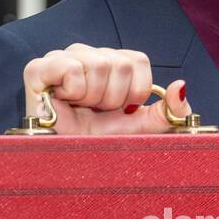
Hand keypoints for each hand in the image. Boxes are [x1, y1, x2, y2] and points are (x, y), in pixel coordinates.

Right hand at [22, 44, 190, 134]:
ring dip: (93, 98)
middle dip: (113, 99)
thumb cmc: (100, 143)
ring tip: (80, 109)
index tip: (121, 110)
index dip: (135, 91)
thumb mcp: (141, 129)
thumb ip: (167, 111)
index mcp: (112, 63)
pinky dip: (73, 91)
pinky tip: (63, 102)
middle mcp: (88, 54)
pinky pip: (70, 68)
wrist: (67, 163)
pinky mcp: (37, 69)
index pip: (138, 60)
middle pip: (120, 63)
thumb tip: (181, 87)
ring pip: (99, 65)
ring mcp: (61, 58)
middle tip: (96, 112)